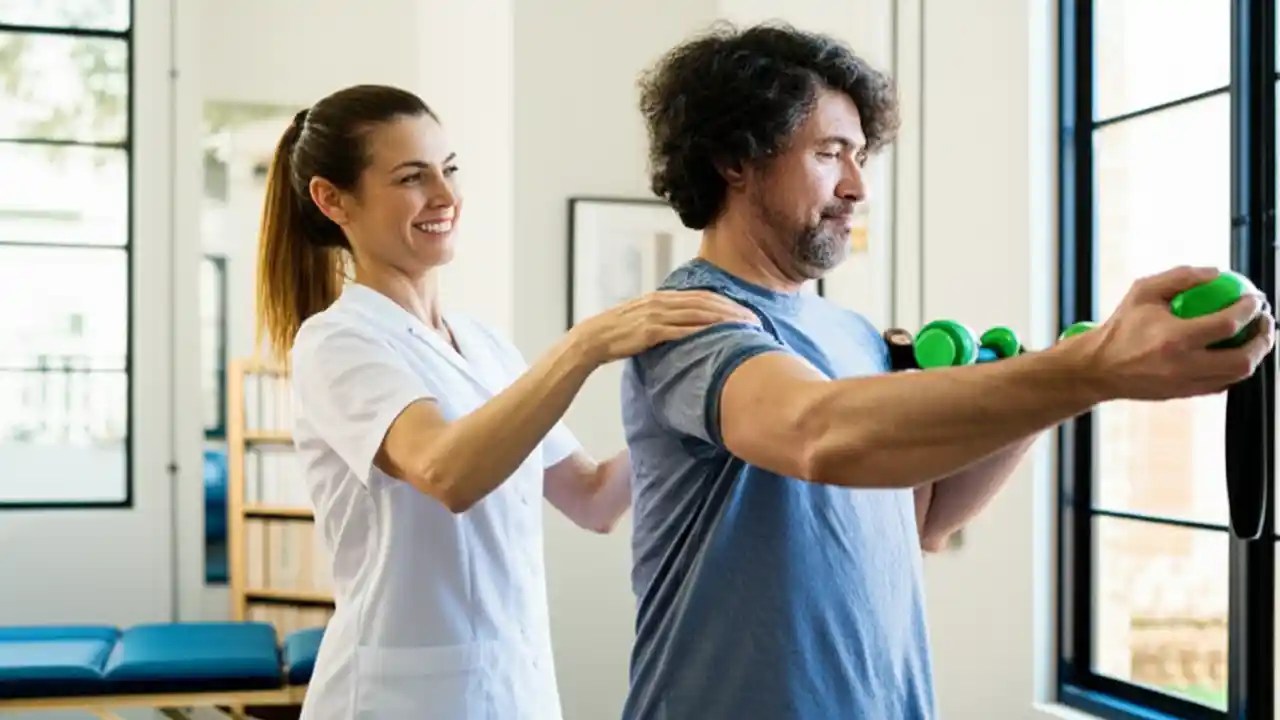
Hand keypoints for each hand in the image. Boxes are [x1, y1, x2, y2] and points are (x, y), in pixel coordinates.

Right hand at [571, 290, 759, 363]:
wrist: (593, 338)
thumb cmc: (620, 332)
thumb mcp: (645, 317)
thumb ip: (666, 317)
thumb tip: (688, 324)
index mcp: (663, 297)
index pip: (702, 296)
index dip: (727, 303)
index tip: (747, 312)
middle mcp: (662, 302)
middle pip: (705, 303)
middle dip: (732, 311)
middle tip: (755, 320)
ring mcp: (656, 316)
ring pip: (697, 314)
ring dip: (723, 320)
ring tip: (743, 328)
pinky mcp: (649, 332)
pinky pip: (680, 330)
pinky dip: (700, 331)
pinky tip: (716, 336)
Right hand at [1071, 265, 1275, 400]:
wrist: (1098, 368)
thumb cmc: (1120, 326)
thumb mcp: (1142, 292)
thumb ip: (1180, 277)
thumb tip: (1216, 273)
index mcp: (1173, 338)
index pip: (1227, 324)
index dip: (1249, 309)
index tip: (1254, 298)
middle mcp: (1182, 365)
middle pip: (1242, 359)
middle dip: (1263, 339)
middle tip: (1264, 321)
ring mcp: (1186, 384)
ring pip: (1237, 375)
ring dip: (1254, 354)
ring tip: (1254, 337)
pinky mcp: (1184, 394)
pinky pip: (1222, 384)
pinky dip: (1234, 368)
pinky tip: (1233, 353)